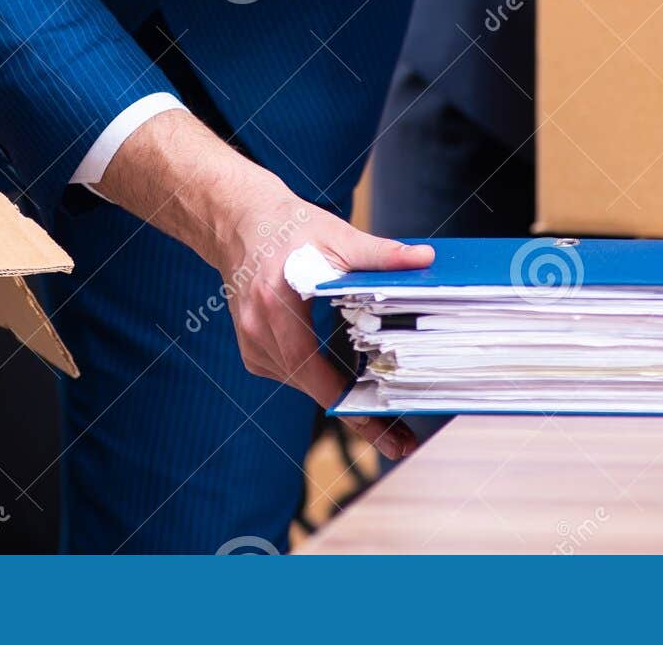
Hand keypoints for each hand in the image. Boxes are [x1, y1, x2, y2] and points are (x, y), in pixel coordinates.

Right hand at [94, 104, 434, 459]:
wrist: (239, 222)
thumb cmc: (287, 227)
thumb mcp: (336, 235)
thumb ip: (379, 253)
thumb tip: (423, 258)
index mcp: (276, 305)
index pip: (316, 371)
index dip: (353, 405)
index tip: (385, 432)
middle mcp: (258, 331)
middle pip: (313, 387)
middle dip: (357, 412)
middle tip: (399, 439)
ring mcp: (252, 344)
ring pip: (304, 383)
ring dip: (338, 393)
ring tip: (382, 415)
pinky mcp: (254, 350)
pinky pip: (293, 374)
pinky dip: (319, 376)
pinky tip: (344, 375)